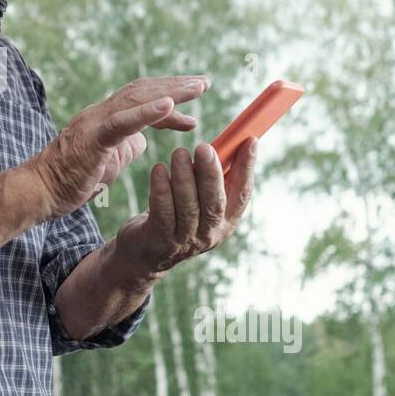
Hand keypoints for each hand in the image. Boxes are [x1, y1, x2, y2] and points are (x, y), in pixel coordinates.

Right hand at [25, 76, 208, 218]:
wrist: (38, 193)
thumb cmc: (68, 181)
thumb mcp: (107, 162)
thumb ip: (124, 146)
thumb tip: (143, 138)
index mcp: (105, 120)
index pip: (141, 100)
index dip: (169, 99)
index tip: (194, 101)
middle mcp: (100, 114)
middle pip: (142, 90)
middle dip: (175, 85)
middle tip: (204, 83)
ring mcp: (95, 123)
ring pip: (136, 98)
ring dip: (170, 91)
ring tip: (198, 87)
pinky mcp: (92, 139)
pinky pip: (122, 121)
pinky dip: (148, 112)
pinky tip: (170, 105)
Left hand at [113, 137, 257, 280]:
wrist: (145, 255)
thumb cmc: (176, 217)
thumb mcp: (200, 201)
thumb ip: (212, 178)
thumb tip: (230, 141)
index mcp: (226, 221)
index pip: (242, 194)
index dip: (247, 168)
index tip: (250, 140)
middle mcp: (210, 232)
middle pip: (215, 202)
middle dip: (211, 173)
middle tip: (204, 147)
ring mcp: (186, 239)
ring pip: (188, 207)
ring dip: (184, 178)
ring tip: (179, 153)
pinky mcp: (160, 240)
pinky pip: (162, 212)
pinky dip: (161, 190)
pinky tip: (158, 169)